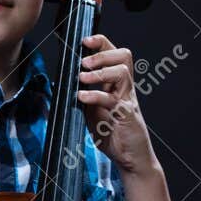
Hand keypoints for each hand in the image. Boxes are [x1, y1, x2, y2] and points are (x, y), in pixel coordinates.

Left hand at [77, 32, 158, 176]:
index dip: (101, 43)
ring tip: (83, 77)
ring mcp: (128, 101)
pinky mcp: (126, 116)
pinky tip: (82, 97)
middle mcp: (126, 89)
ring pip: (121, 72)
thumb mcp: (94, 113)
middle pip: (123, 56)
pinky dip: (95, 95)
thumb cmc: (115, 136)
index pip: (115, 54)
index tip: (85, 40)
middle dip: (101, 53)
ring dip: (99, 71)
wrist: (132, 159)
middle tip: (84, 61)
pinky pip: (112, 99)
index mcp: (118, 86)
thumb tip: (68, 85)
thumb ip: (86, 98)